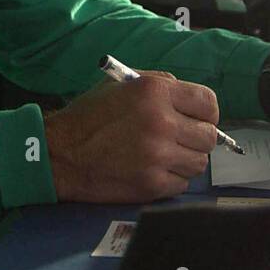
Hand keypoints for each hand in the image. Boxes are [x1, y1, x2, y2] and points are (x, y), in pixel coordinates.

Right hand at [43, 71, 218, 202]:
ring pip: (199, 162)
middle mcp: (160, 122)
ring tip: (163, 154)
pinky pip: (182, 184)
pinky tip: (151, 169)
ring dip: (185, 159)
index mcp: (154, 91)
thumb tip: (193, 102)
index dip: (206, 113)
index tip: (198, 119)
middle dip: (197, 137)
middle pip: (209, 136)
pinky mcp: (152, 184)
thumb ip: (161, 85)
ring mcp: (158, 156)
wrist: (60, 154)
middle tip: (180, 138)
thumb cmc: (89, 117)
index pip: (208, 103)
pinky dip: (171, 179)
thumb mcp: (123, 84)